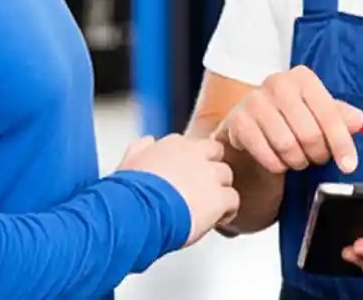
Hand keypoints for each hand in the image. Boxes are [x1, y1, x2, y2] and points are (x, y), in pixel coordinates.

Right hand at [116, 134, 239, 246]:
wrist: (137, 211)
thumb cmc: (131, 192)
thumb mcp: (129, 162)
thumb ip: (141, 149)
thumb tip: (146, 143)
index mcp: (173, 145)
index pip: (194, 145)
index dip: (194, 160)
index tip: (189, 173)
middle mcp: (194, 154)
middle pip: (216, 154)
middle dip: (212, 170)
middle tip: (204, 188)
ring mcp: (209, 174)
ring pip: (227, 176)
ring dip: (220, 190)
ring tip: (210, 206)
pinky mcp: (219, 197)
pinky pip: (233, 200)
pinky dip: (228, 211)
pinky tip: (218, 219)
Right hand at [216, 66, 362, 174]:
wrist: (250, 124)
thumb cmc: (291, 117)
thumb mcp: (318, 114)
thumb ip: (340, 116)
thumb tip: (357, 120)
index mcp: (303, 78)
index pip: (329, 115)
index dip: (341, 144)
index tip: (349, 166)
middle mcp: (278, 83)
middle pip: (309, 134)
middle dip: (317, 154)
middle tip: (316, 157)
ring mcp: (255, 100)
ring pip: (287, 146)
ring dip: (297, 161)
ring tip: (298, 158)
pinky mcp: (238, 121)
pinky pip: (266, 154)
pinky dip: (277, 165)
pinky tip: (279, 161)